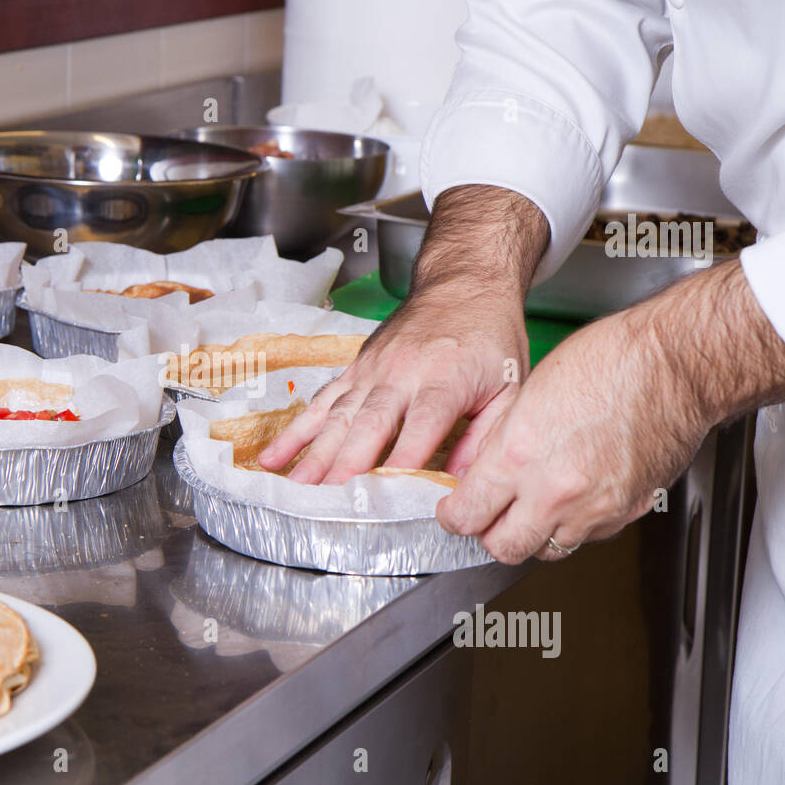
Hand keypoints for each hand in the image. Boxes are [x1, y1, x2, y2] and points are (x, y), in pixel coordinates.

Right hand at [257, 184, 549, 483]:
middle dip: (346, 464)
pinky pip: (320, 401)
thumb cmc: (490, 339)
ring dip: (315, 453)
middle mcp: (402, 374)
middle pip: (369, 424)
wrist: (464, 284)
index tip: (387, 497)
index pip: (421, 427)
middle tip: (328, 501)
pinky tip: (275, 456)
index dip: (403, 462)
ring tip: (296, 486)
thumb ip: (486, 438)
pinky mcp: (355, 368)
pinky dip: (296, 431)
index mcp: (444, 380)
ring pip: (337, 415)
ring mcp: (372, 370)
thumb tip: (463, 485)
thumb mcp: (510, 388)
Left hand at [435, 260, 784, 563]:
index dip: (453, 516)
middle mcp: (554, 491)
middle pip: (503, 548)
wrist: (675, 365)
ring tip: (533, 506)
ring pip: (547, 549)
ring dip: (534, 533)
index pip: (467, 515)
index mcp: (519, 456)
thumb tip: (481, 473)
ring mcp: (593, 508)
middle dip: (489, 535)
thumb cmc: (609, 362)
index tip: (453, 511)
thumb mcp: (527, 395)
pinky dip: (574, 525)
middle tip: (488, 517)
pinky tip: (573, 498)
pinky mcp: (626, 512)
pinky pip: (587, 536)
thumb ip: (500, 444)